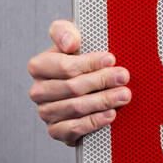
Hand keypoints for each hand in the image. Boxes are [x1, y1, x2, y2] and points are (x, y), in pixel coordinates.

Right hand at [28, 19, 131, 145]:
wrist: (83, 87)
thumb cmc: (78, 59)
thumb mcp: (71, 38)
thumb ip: (65, 31)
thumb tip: (70, 43)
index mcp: (39, 66)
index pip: (65, 67)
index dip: (90, 63)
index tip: (111, 59)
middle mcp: (38, 91)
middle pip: (72, 87)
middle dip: (102, 81)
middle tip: (123, 78)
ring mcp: (46, 112)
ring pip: (76, 108)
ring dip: (103, 101)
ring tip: (123, 95)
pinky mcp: (55, 131)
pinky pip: (73, 129)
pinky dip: (94, 122)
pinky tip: (111, 114)